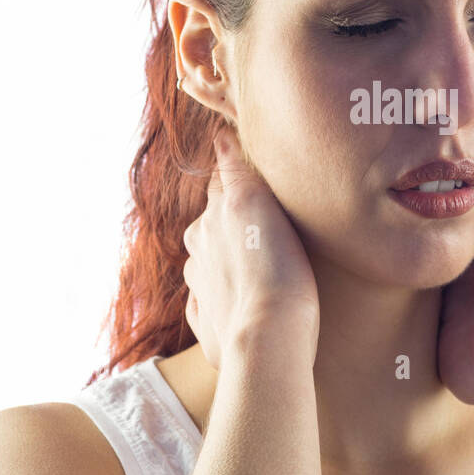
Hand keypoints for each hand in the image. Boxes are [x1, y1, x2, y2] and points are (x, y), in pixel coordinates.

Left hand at [181, 125, 319, 372]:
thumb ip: (235, 169)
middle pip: (212, 226)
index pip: (220, 186)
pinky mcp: (209, 327)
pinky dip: (222, 301)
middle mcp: (198, 252)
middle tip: (264, 227)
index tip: (252, 179)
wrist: (269, 339)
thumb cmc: (275, 269)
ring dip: (226, 263)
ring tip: (258, 269)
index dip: (236, 180)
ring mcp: (201, 292)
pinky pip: (210, 306)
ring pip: (209, 266)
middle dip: (231, 224)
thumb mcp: (256, 204)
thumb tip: (219, 135)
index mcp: (209, 222)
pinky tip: (242, 305)